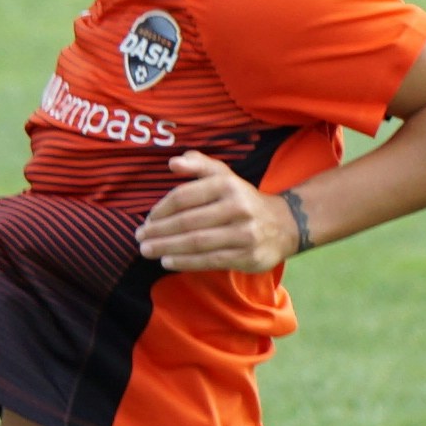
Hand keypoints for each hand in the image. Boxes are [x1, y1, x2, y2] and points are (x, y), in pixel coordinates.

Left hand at [137, 154, 294, 274]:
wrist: (285, 224)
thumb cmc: (243, 199)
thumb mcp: (225, 176)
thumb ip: (199, 166)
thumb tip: (172, 163)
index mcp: (228, 184)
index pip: (185, 196)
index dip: (161, 208)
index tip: (147, 219)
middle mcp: (237, 207)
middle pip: (188, 221)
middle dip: (159, 231)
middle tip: (139, 237)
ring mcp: (244, 233)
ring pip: (197, 242)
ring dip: (167, 247)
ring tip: (147, 251)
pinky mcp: (248, 256)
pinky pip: (210, 260)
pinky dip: (186, 262)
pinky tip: (167, 262)